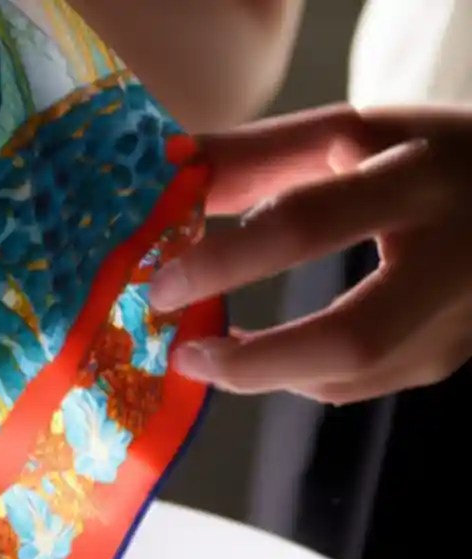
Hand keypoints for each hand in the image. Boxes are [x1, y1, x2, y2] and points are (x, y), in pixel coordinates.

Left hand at [148, 103, 471, 403]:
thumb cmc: (428, 155)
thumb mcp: (354, 133)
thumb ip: (257, 156)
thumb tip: (168, 172)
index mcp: (419, 177)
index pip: (305, 225)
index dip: (223, 262)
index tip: (161, 283)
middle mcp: (453, 256)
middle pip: (350, 338)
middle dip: (252, 360)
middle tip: (184, 354)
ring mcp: (463, 317)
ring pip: (354, 372)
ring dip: (265, 373)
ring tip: (204, 355)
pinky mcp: (454, 352)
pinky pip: (362, 382)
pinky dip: (296, 374)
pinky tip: (257, 355)